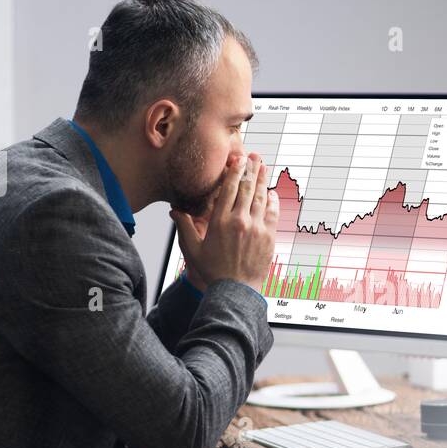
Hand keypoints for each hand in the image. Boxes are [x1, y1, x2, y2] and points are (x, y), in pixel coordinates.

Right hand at [170, 153, 276, 292]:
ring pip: (261, 198)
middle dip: (251, 169)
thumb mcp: (192, 249)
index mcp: (220, 222)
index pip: (229, 189)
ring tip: (264, 167)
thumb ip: (184, 226)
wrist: (235, 291)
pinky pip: (273, 213)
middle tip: (255, 156)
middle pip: (247, 188)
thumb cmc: (213, 272)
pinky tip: (272, 193)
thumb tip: (174, 210)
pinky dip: (273, 201)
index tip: (238, 159)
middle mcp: (240, 221)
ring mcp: (257, 229)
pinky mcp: (268, 237)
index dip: (234, 171)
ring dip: (263, 180)